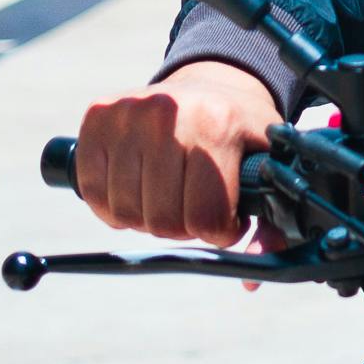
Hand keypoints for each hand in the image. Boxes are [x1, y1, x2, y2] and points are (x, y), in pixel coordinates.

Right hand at [74, 61, 280, 242]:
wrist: (212, 81)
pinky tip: (136, 189)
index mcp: (217, 125)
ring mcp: (129, 112)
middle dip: (182, 227)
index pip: (205, 218)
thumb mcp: (267, 163)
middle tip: (194, 208)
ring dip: (146, 217)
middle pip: (163, 220)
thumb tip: (250, 281)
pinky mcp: (98, 115)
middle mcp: (169, 115)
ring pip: (125, 210)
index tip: (225, 220)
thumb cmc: (240, 130)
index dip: (218, 233)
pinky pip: (93, 190)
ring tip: (168, 196)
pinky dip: (112, 204)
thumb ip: (270, 222)